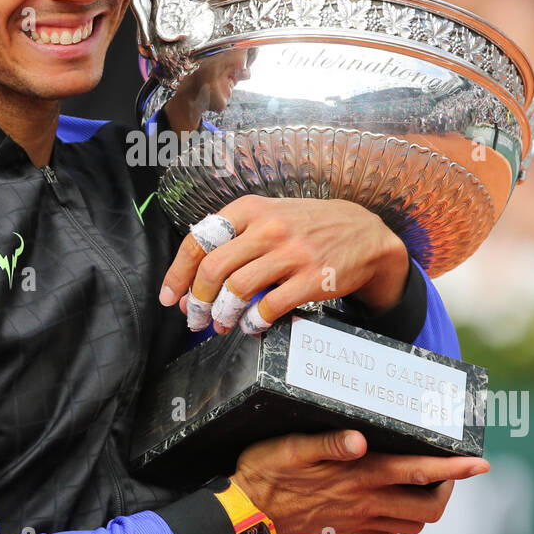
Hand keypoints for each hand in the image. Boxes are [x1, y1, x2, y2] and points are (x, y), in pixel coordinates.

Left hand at [159, 196, 409, 333]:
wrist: (363, 232)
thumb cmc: (308, 227)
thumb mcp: (270, 215)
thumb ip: (235, 239)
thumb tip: (194, 280)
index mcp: (251, 209)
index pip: (200, 240)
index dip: (178, 273)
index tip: (169, 296)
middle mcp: (269, 227)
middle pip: (214, 268)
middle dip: (197, 300)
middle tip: (194, 318)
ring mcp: (292, 253)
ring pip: (238, 288)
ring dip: (222, 314)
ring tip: (222, 324)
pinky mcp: (312, 278)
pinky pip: (270, 306)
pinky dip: (254, 322)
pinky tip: (252, 325)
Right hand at [232, 429, 488, 533]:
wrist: (246, 514)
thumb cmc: (266, 472)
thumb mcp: (292, 447)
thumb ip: (329, 441)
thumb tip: (359, 438)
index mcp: (360, 476)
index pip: (419, 472)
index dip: (454, 469)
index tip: (481, 463)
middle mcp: (365, 502)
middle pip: (428, 508)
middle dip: (447, 490)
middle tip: (447, 470)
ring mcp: (358, 521)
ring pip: (412, 525)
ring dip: (425, 506)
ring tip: (424, 484)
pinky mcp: (346, 531)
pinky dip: (397, 524)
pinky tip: (388, 505)